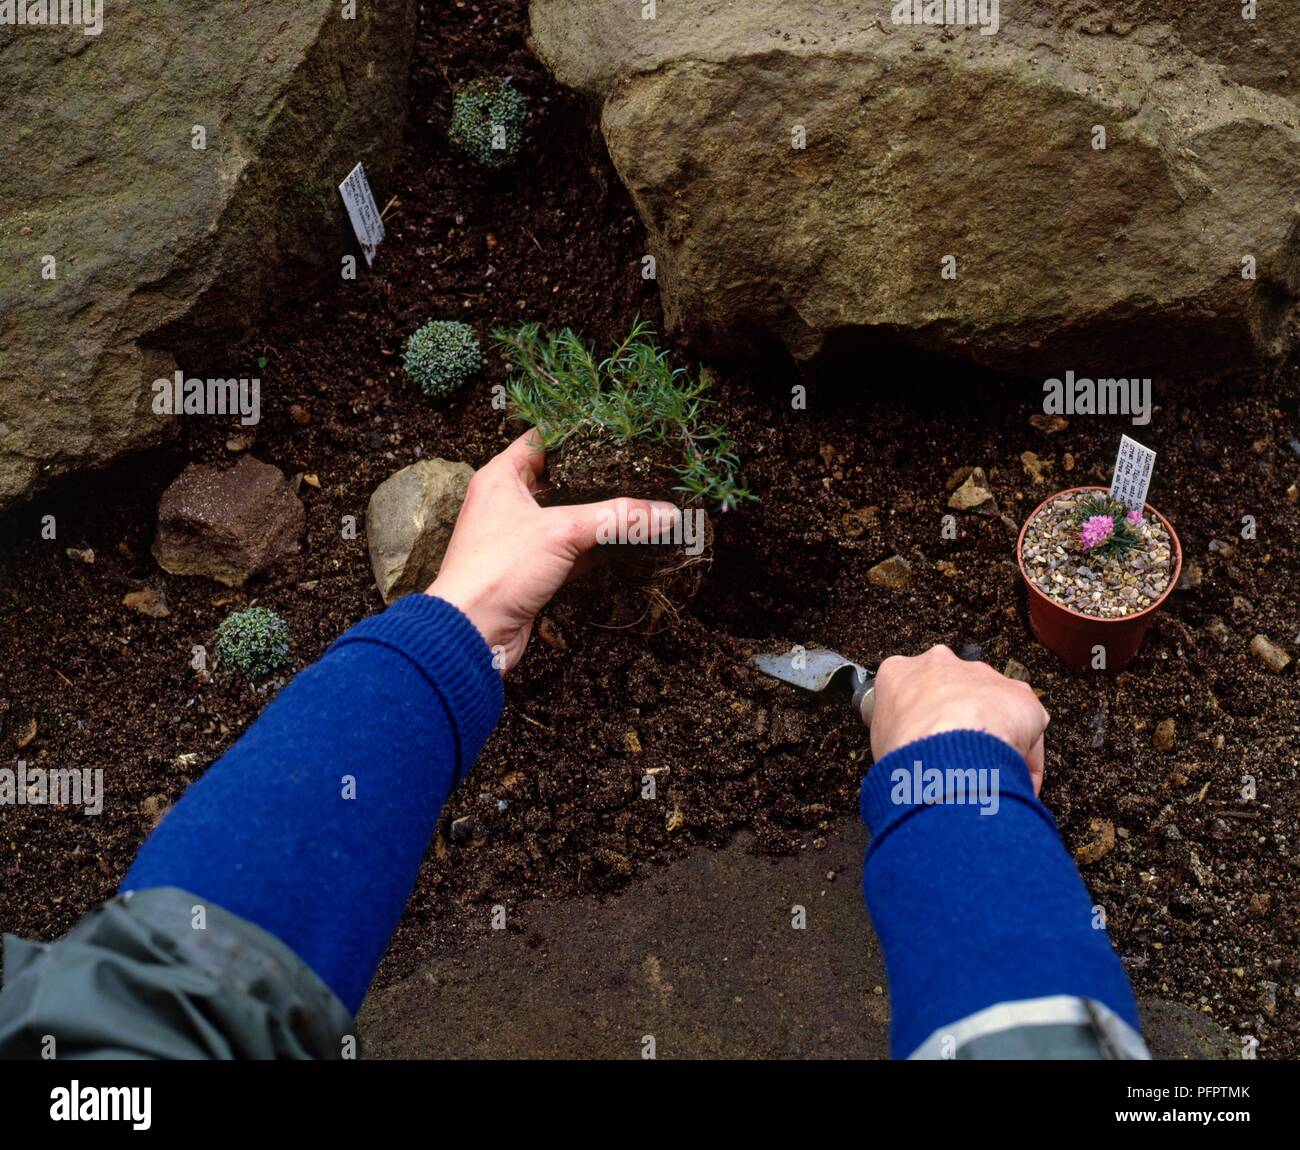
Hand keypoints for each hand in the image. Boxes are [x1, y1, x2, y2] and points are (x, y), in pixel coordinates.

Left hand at [427, 430, 679, 672]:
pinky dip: (597, 548)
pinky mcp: (532, 570)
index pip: (542, 440)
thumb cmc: (497, 569)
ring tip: (640, 501)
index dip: (576, 433)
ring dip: (600, 515)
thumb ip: (616, 517)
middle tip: (637, 466)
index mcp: (501, 477)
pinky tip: (627, 544)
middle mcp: (508, 503)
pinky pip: (572, 551)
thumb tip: (665, 512)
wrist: (471, 632)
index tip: (614, 430)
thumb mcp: (562, 531)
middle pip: (560, 480)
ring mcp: (520, 538)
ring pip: (568, 518)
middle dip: (597, 477)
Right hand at [869, 645, 1048, 792]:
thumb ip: (895, 737)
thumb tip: (908, 759)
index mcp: (901, 672)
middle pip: (953, 690)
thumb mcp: (879, 744)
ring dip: (994, 735)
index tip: (926, 740)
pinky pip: (1025, 726)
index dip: (919, 720)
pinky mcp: (1018, 692)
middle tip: (959, 753)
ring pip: (992, 706)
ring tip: (990, 771)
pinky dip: (1023, 752)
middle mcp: (942, 664)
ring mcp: (982, 674)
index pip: (908, 689)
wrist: (945, 753)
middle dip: (960, 717)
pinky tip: (1014, 775)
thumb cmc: (906, 751)